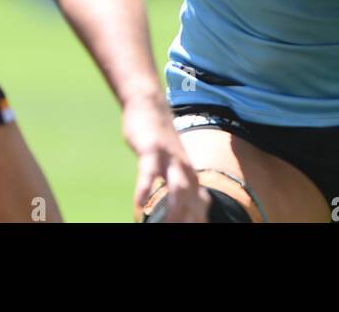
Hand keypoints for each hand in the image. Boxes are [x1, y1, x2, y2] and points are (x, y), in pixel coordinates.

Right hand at [122, 96, 207, 222]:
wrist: (150, 104)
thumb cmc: (160, 140)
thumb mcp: (173, 165)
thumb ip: (178, 187)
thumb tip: (181, 212)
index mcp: (191, 176)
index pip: (200, 207)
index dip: (197, 221)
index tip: (193, 231)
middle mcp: (185, 169)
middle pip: (192, 202)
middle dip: (189, 221)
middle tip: (181, 235)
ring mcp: (170, 159)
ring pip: (177, 189)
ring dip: (175, 210)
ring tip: (165, 226)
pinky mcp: (152, 149)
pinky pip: (149, 172)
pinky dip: (145, 188)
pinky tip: (138, 203)